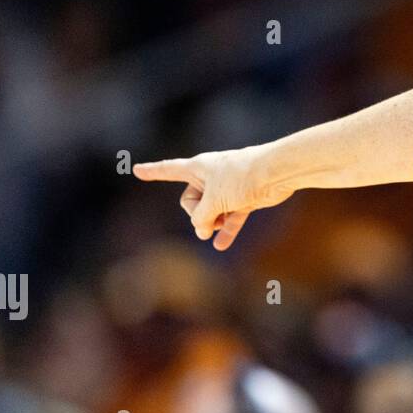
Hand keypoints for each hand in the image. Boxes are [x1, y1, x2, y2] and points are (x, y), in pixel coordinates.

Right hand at [132, 144, 293, 250]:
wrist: (277, 173)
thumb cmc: (242, 177)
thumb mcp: (213, 200)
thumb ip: (201, 219)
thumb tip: (203, 233)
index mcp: (198, 167)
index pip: (168, 169)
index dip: (152, 171)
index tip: (135, 169)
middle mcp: (211, 176)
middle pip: (190, 201)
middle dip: (197, 213)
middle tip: (211, 212)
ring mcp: (227, 189)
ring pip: (210, 213)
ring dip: (212, 223)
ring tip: (219, 226)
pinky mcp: (243, 199)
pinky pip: (229, 218)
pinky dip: (226, 230)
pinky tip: (220, 245)